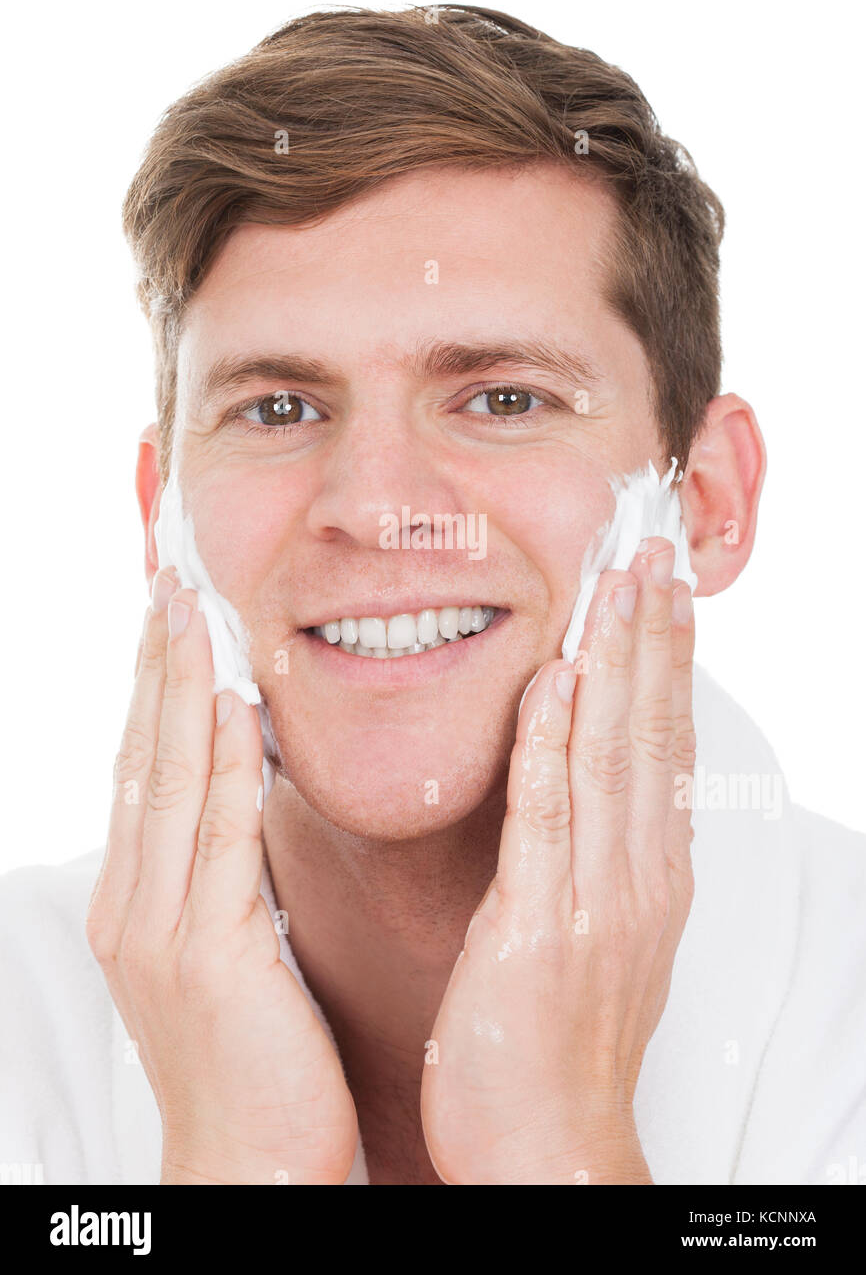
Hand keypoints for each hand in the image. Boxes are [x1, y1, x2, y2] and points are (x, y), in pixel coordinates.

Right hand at [87, 568, 357, 1184]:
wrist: (253, 1165)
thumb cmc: (259, 1057)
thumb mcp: (233, 946)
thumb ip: (229, 871)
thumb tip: (251, 795)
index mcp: (141, 901)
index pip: (147, 769)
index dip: (156, 687)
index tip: (172, 616)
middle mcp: (136, 905)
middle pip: (145, 757)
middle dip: (157, 665)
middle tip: (170, 582)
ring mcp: (161, 929)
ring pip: (170, 781)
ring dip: (181, 689)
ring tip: (190, 610)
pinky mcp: (207, 953)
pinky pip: (217, 838)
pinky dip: (223, 764)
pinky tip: (234, 706)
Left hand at [421, 536, 695, 1184]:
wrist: (546, 1148)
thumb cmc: (552, 1042)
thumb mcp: (591, 934)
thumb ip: (592, 852)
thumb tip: (584, 783)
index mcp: (647, 874)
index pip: (663, 743)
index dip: (665, 658)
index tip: (662, 585)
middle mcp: (637, 877)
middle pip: (650, 732)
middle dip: (652, 633)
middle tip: (654, 546)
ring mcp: (596, 902)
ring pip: (614, 756)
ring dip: (618, 661)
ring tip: (622, 579)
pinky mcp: (538, 930)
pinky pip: (550, 819)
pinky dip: (557, 744)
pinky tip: (561, 681)